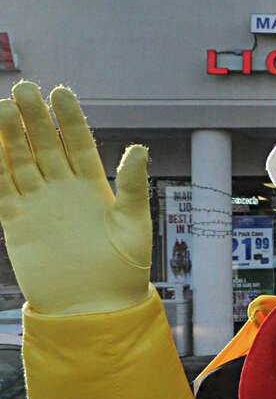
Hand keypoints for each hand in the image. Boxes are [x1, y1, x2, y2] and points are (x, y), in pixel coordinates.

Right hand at [0, 82, 151, 314]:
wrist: (94, 308)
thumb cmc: (124, 270)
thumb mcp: (134, 224)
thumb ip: (130, 186)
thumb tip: (138, 148)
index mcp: (95, 188)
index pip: (78, 144)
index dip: (69, 119)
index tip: (61, 92)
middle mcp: (64, 191)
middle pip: (45, 146)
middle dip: (35, 119)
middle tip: (25, 90)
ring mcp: (39, 205)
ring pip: (20, 162)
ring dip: (11, 136)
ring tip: (4, 106)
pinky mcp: (18, 223)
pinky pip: (2, 188)